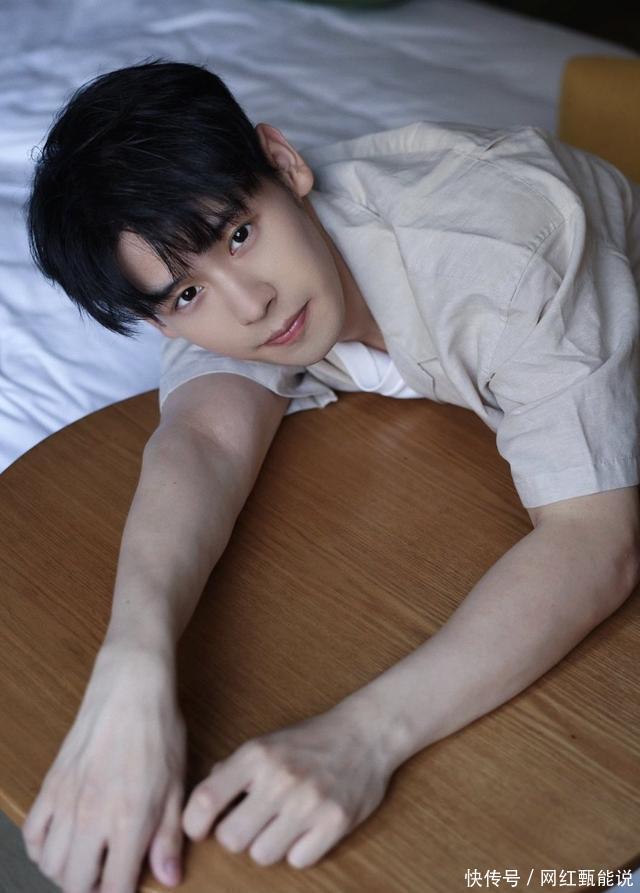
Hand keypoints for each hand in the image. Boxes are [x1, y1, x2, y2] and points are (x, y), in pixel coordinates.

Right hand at [22, 642, 186, 892]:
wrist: (130, 686)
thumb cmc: (160, 730)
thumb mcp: (177, 783)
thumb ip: (168, 835)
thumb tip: (168, 878)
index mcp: (129, 819)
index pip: (112, 889)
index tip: (127, 889)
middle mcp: (92, 816)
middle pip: (74, 885)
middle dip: (90, 891)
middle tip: (107, 880)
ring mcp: (67, 801)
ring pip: (49, 865)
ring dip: (66, 873)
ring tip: (88, 862)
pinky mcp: (51, 785)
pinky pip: (32, 834)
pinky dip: (41, 849)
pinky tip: (61, 842)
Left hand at [181, 704, 392, 868]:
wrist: (365, 733)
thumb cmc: (310, 740)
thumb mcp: (265, 743)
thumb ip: (233, 771)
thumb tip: (203, 804)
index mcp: (257, 755)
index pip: (207, 800)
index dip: (194, 823)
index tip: (200, 829)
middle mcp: (280, 779)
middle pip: (231, 839)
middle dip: (235, 836)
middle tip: (250, 823)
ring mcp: (309, 803)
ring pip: (262, 855)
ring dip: (267, 845)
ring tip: (281, 824)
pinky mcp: (334, 823)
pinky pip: (297, 861)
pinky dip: (298, 850)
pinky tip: (306, 828)